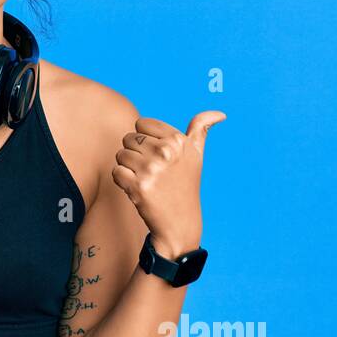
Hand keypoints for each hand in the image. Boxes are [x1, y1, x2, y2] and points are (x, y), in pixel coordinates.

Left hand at [111, 110, 225, 257]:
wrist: (180, 223)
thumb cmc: (185, 185)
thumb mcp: (196, 155)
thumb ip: (201, 129)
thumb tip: (220, 113)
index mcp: (178, 140)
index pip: (141, 124)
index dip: (146, 140)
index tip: (158, 155)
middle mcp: (166, 152)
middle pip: (128, 138)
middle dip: (135, 154)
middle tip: (152, 170)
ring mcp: (151, 169)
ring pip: (120, 155)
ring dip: (128, 168)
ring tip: (146, 179)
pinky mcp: (138, 186)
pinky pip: (116, 172)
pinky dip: (122, 181)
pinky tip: (138, 189)